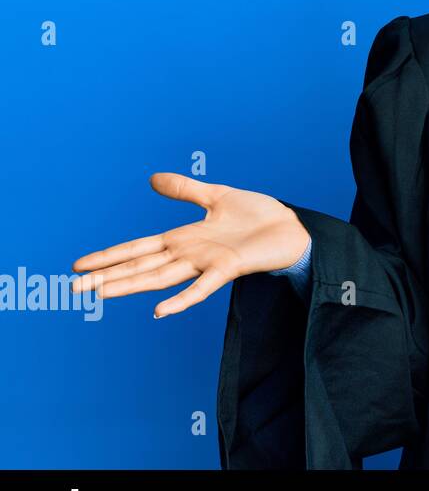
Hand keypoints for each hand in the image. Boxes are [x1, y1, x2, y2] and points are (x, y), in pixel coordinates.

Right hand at [71, 172, 310, 317]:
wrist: (293, 227)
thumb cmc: (259, 216)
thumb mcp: (217, 196)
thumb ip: (185, 190)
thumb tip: (153, 178)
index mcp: (185, 239)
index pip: (138, 248)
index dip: (110, 256)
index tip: (78, 265)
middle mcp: (190, 254)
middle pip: (141, 267)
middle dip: (108, 276)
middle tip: (73, 289)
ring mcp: (208, 263)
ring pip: (161, 277)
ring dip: (131, 286)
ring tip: (100, 295)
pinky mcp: (229, 267)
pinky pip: (202, 287)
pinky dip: (181, 299)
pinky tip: (159, 311)